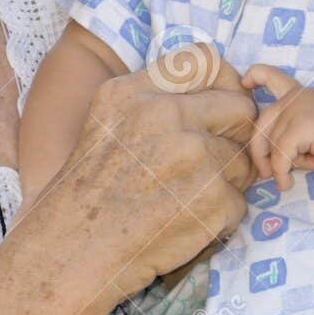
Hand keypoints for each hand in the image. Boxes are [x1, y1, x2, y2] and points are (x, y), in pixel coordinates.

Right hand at [35, 44, 257, 306]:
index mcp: (135, 93)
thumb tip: (221, 86)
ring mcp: (192, 158)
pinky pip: (239, 202)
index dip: (221, 85)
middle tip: (209, 160)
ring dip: (225, 181)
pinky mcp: (211, 201)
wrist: (71, 253)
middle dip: (232, 135)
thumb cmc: (86, 193)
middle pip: (240, 107)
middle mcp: (165, 117)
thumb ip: (153, 97)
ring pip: (242, 160)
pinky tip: (184, 223)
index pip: (206, 61)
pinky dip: (219, 217)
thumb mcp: (105, 122)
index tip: (215, 109)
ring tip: (185, 198)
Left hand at [241, 64, 313, 189]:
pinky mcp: (299, 128)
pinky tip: (287, 183)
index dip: (253, 77)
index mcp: (297, 95)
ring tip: (296, 174)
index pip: (270, 75)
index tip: (246, 83)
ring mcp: (294, 112)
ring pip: (271, 147)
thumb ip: (295, 135)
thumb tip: (275, 165)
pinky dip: (281, 174)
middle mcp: (292, 100)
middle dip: (258, 153)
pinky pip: (280, 158)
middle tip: (264, 173)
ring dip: (281, 167)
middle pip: (260, 125)